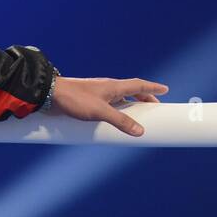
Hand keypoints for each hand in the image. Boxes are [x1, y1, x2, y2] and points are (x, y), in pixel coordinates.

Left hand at [49, 76, 167, 135]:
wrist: (51, 93)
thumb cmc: (75, 99)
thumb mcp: (100, 112)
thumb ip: (120, 121)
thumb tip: (140, 131)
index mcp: (114, 86)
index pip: (139, 85)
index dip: (153, 88)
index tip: (165, 90)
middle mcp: (109, 88)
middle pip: (132, 92)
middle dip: (145, 99)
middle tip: (154, 108)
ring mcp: (99, 94)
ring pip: (121, 98)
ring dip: (131, 105)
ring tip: (137, 116)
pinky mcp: (90, 101)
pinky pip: (110, 105)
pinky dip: (118, 110)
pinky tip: (115, 120)